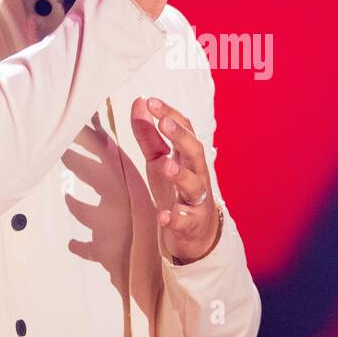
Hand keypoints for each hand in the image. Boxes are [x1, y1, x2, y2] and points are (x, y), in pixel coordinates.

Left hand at [129, 95, 219, 261]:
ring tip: (166, 165)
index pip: (185, 129)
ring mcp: (197, 200)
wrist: (195, 234)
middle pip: (195, 151)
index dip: (170, 114)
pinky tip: (162, 215)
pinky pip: (185, 221)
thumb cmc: (176, 191)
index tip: (151, 101)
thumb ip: (149, 135)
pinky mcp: (192, 225)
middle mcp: (197, 174)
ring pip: (194, 185)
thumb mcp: (159, 160)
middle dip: (181, 136)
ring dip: (181, 174)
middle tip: (164, 122)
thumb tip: (140, 102)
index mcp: (189, 157)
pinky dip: (174, 218)